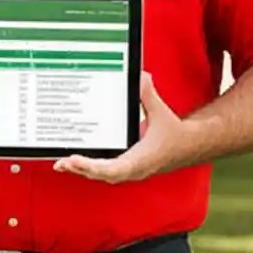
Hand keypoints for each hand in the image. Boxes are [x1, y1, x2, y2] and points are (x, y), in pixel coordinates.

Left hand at [52, 72, 193, 182]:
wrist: (190, 146)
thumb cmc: (176, 133)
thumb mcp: (161, 112)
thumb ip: (148, 95)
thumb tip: (141, 76)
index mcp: (142, 159)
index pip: (115, 168)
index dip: (93, 166)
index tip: (75, 160)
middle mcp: (135, 169)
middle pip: (103, 174)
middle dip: (82, 169)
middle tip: (61, 163)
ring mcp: (131, 171)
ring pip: (103, 175)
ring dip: (83, 171)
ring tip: (62, 164)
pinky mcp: (128, 168)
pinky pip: (106, 171)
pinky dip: (90, 168)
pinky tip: (75, 163)